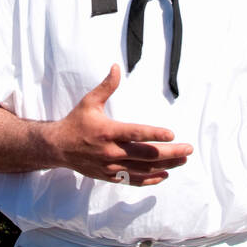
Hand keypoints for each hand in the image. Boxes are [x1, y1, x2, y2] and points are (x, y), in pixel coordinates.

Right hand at [50, 64, 192, 186]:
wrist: (58, 148)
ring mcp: (111, 166)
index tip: (172, 135)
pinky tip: (164, 174)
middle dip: (170, 153)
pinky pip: (134, 180)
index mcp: (107, 131)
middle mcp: (111, 151)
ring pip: (143, 170)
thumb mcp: (89, 102)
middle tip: (188, 150)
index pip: (135, 133)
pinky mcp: (109, 176)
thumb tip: (116, 67)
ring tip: (182, 161)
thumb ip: (106, 86)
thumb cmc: (76, 122)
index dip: (154, 134)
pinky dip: (150, 179)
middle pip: (146, 155)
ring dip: (165, 166)